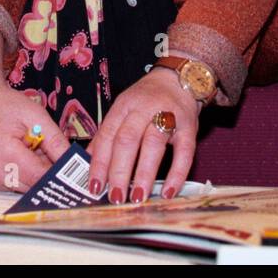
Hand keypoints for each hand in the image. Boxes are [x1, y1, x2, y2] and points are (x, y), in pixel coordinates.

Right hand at [0, 82, 70, 191]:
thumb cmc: (7, 105)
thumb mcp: (37, 116)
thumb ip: (56, 142)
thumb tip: (75, 164)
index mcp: (3, 152)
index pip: (40, 177)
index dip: (59, 175)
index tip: (74, 172)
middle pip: (33, 186)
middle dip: (47, 173)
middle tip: (49, 152)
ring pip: (26, 189)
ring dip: (36, 175)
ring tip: (33, 152)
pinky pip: (15, 187)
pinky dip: (24, 176)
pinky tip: (23, 159)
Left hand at [87, 66, 199, 203]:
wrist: (179, 79)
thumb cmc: (147, 100)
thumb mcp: (123, 111)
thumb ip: (108, 135)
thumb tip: (88, 164)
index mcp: (123, 106)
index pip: (107, 135)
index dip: (99, 162)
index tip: (94, 188)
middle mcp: (143, 109)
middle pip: (127, 140)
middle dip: (119, 171)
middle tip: (115, 198)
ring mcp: (168, 116)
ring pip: (153, 144)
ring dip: (144, 173)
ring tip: (138, 197)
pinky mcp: (189, 127)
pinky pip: (184, 151)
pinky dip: (177, 173)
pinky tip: (168, 192)